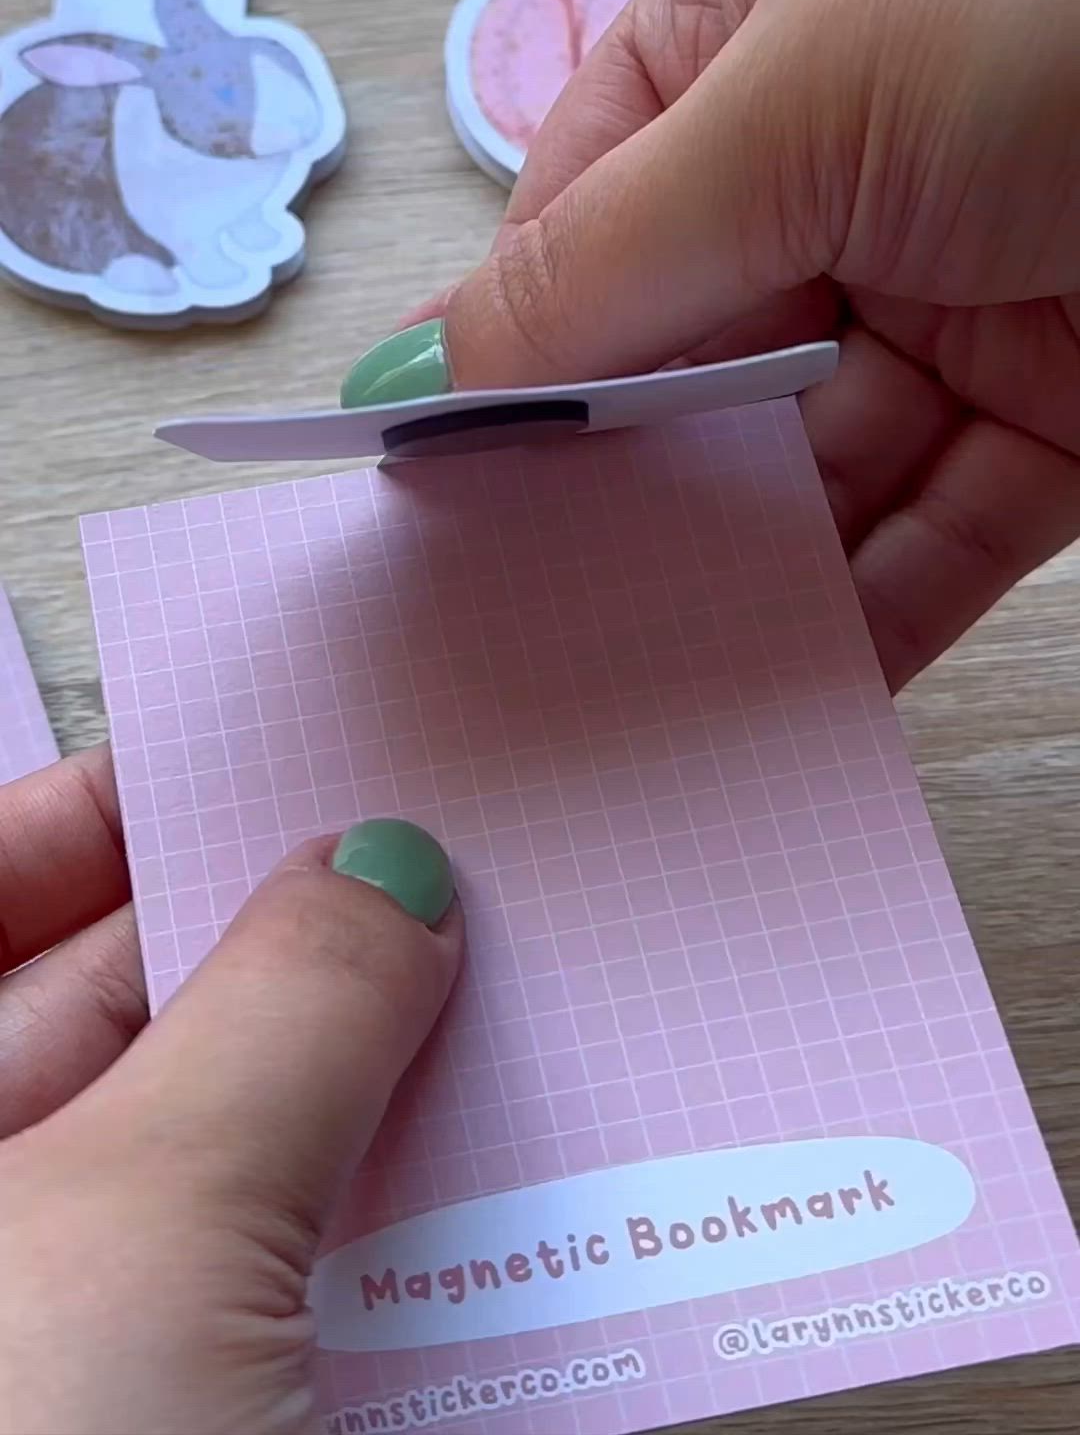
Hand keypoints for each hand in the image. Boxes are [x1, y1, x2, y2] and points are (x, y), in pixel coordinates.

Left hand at [0, 749, 460, 1434]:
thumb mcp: (154, 1219)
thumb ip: (282, 1012)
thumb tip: (391, 871)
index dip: (111, 814)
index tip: (264, 764)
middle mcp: (0, 1221)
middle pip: (122, 1022)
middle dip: (285, 948)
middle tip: (443, 870)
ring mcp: (76, 1340)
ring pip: (228, 1167)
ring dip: (367, 1102)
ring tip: (514, 1005)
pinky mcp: (192, 1419)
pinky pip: (288, 1297)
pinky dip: (387, 1244)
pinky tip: (507, 1191)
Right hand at [414, 0, 1079, 688]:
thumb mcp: (794, 95)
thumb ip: (607, 255)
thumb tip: (426, 369)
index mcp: (760, 14)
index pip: (591, 200)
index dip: (515, 338)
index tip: (444, 481)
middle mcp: (855, 149)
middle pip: (698, 347)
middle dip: (623, 472)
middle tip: (517, 615)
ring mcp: (969, 282)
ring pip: (816, 457)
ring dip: (737, 565)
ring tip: (627, 684)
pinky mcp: (1073, 408)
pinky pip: (944, 523)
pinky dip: (870, 608)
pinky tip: (783, 696)